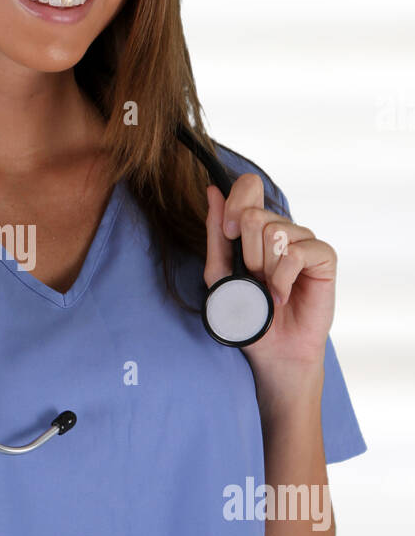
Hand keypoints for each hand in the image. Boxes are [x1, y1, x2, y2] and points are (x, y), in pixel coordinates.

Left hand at [204, 175, 335, 376]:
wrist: (273, 349)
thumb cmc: (248, 313)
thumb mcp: (220, 273)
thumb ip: (216, 233)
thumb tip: (212, 191)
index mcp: (256, 227)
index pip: (249, 186)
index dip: (235, 202)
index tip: (227, 232)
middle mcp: (282, 228)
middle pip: (254, 214)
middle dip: (245, 252)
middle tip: (253, 277)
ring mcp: (304, 240)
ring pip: (274, 232)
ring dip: (264, 268)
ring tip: (269, 289)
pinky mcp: (324, 257)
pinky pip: (295, 253)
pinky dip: (281, 279)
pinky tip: (281, 296)